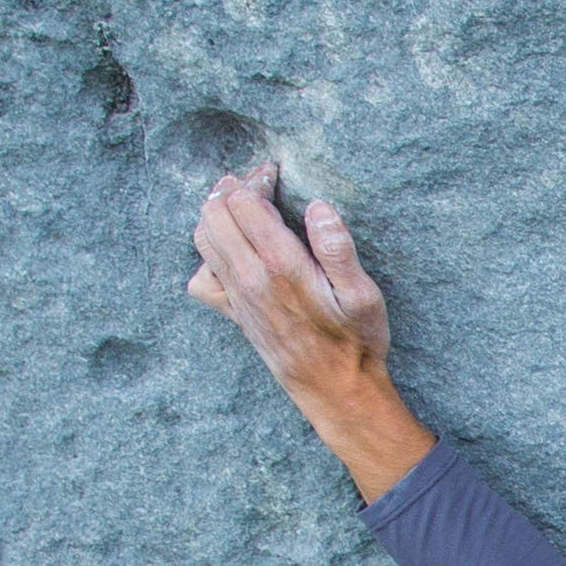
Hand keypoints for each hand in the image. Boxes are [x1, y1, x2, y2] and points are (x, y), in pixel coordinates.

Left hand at [187, 164, 434, 501]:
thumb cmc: (356, 343)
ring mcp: (237, 299)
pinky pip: (201, 279)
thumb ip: (339, 249)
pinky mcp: (235, 315)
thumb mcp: (364, 296)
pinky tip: (229, 252)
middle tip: (254, 182)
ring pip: (203, 239)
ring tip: (237, 202)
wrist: (337, 392)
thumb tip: (319, 207)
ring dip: (214, 213)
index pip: (246, 203)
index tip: (273, 173)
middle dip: (231, 189)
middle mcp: (250, 280)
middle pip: (215, 214)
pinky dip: (206, 257)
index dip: (256, 179)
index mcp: (281, 267)